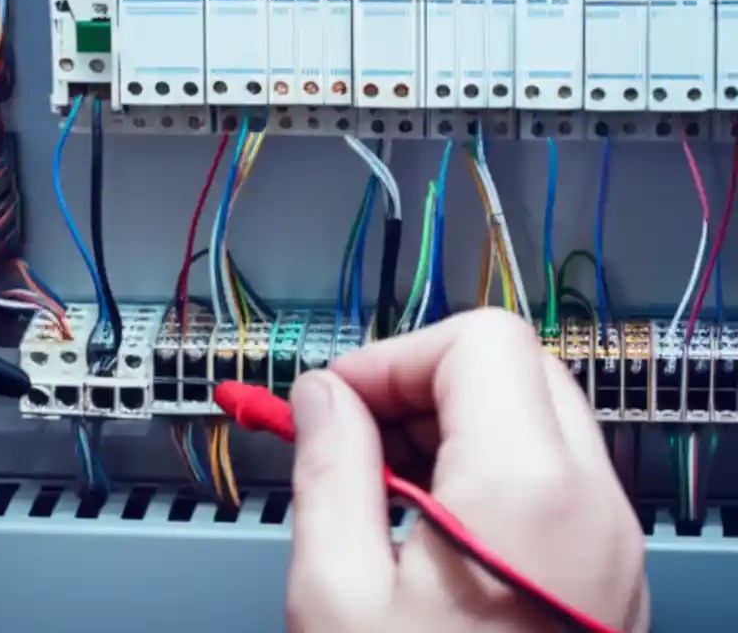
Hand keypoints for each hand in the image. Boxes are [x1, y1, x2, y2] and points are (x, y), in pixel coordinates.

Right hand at [285, 309, 647, 632]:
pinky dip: (489, 479)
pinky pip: (556, 485)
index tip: (335, 400)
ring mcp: (611, 546)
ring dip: (454, 432)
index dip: (393, 357)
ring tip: (382, 492)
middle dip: (422, 389)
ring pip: (539, 424)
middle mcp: (593, 509)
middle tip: (354, 439)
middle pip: (517, 370)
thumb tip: (321, 398)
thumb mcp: (337, 592)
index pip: (479, 341)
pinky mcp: (608, 579)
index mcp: (527, 494)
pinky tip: (427, 531)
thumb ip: (328, 472)